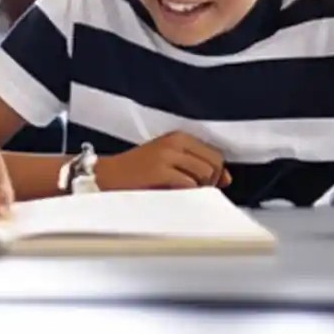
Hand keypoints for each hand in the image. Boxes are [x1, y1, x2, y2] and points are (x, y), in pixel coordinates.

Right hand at [94, 131, 231, 190]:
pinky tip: (173, 196)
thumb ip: (197, 167)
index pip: (215, 154)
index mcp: (178, 137)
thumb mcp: (169, 162)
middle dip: (210, 182)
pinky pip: (190, 184)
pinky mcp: (160, 170)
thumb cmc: (136, 173)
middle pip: (214, 164)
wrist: (107, 176)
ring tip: (180, 193)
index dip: (217, 173)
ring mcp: (167, 155)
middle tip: (194, 192)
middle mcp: (175, 142)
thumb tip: (227, 179)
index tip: (207, 184)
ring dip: (199, 188)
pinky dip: (187, 194)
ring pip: (205, 174)